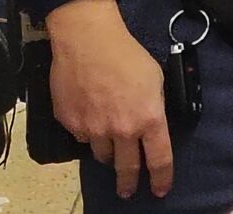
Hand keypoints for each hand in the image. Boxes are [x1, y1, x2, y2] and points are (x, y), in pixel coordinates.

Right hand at [46, 0, 173, 199]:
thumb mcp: (154, 78)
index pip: (159, 159)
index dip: (161, 178)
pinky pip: (82, 137)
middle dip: (128, 184)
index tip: (159, 190)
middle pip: (127, 169)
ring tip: (109, 143)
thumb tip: (150, 122)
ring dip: (108, 152)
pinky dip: (88, 132)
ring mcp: (94, 130)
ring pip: (102, 155)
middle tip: (127, 191)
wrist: (88, 41)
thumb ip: (153, 106)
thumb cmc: (126, 54)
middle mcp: (122, 131)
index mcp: (148, 118)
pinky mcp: (71, 125)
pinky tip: (89, 114)